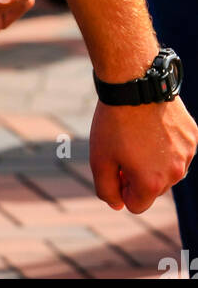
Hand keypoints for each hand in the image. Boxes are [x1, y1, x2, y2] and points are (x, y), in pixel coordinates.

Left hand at [90, 97, 197, 211]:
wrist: (134, 82)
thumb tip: (118, 205)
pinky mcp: (192, 136)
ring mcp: (187, 154)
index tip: (114, 167)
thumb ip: (107, 190)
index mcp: (152, 184)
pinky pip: (178, 150)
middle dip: (138, 176)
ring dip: (154, 162)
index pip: (135, 205)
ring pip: (167, 170)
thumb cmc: (114, 122)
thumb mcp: (99, 159)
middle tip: (124, 149)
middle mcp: (175, 173)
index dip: (120, 188)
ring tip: (139, 136)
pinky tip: (152, 126)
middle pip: (153, 189)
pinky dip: (166, 145)